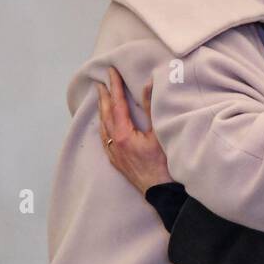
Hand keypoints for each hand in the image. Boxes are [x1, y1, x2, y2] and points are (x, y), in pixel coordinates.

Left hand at [97, 67, 172, 193]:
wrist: (161, 192)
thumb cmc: (163, 164)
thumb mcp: (159, 132)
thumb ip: (151, 107)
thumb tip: (148, 84)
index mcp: (123, 134)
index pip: (117, 104)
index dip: (114, 86)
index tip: (111, 72)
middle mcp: (114, 143)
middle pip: (106, 114)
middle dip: (104, 96)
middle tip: (101, 81)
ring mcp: (114, 153)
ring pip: (103, 127)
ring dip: (102, 111)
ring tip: (100, 99)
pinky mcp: (116, 161)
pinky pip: (105, 139)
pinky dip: (103, 127)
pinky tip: (104, 125)